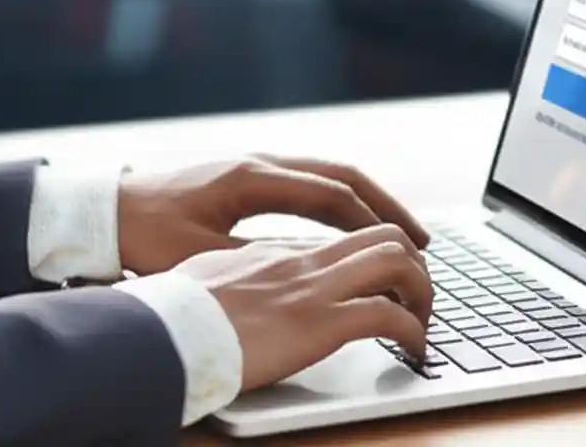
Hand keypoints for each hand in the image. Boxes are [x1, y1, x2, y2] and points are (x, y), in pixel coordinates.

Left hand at [117, 155, 428, 275]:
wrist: (103, 210)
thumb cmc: (144, 234)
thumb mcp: (200, 257)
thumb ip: (255, 260)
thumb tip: (309, 269)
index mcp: (252, 179)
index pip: (332, 196)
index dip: (374, 222)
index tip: (406, 247)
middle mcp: (259, 163)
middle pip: (341, 175)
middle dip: (386, 204)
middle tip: (422, 237)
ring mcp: (253, 165)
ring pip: (327, 174)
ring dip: (366, 199)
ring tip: (397, 229)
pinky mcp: (244, 175)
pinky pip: (308, 181)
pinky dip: (339, 199)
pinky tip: (350, 222)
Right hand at [173, 224, 432, 390]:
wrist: (161, 330)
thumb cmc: (171, 313)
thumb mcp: (202, 279)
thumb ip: (231, 275)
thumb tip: (236, 285)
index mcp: (274, 251)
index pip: (342, 239)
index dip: (373, 257)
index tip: (385, 279)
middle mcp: (301, 260)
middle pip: (382, 235)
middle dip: (413, 264)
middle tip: (417, 296)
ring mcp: (314, 287)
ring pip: (398, 262)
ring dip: (422, 292)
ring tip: (423, 321)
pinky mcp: (321, 321)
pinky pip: (390, 316)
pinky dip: (414, 332)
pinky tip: (415, 349)